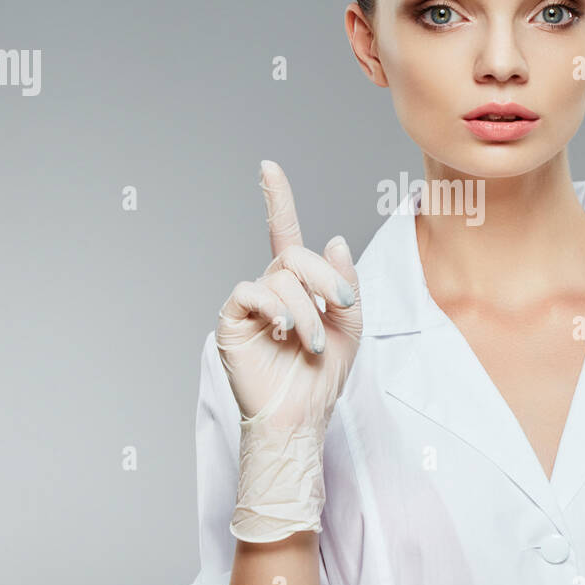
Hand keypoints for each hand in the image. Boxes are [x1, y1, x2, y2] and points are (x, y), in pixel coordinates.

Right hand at [215, 160, 362, 542]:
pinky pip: (250, 292)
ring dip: (307, 310)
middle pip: (296, 255)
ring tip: (312, 343)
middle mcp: (271, 288)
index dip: (276, 199)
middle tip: (341, 305)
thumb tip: (332, 239)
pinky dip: (276, 309)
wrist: (301, 418)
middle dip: (326, 278)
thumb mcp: (351, 325)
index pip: (286, 234)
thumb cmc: (322, 378)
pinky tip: (284, 333)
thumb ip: (344, 281)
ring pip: (281, 277)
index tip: (267, 167)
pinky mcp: (232, 321)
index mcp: (298, 286)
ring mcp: (251, 304)